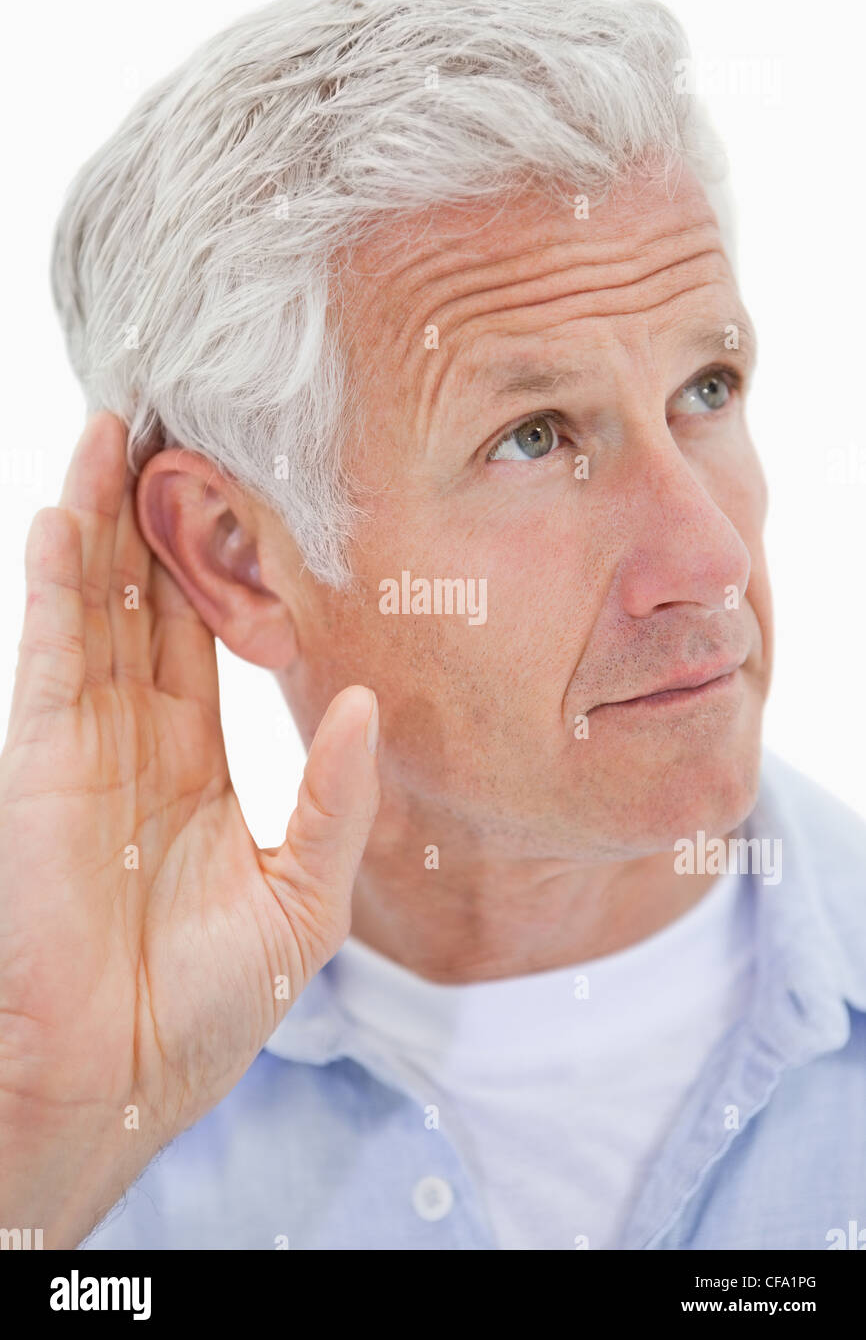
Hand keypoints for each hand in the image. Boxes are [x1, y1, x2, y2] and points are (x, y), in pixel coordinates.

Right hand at [0, 411, 379, 1243]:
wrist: (120, 1077)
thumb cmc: (207, 1007)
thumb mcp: (302, 898)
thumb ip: (335, 797)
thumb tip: (367, 703)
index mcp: (195, 762)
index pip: (206, 634)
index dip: (218, 562)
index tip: (239, 488)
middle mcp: (136, 737)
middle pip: (144, 597)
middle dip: (153, 512)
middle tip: (172, 420)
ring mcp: (84, 740)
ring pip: (94, 604)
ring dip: (101, 516)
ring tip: (115, 426)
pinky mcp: (42, 758)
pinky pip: (53, 654)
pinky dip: (58, 583)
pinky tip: (71, 515)